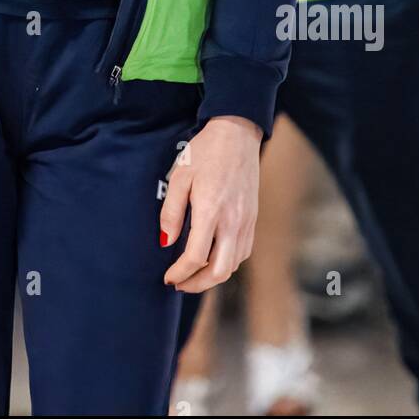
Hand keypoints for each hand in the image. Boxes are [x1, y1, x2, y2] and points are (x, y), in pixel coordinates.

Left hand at [161, 115, 261, 292]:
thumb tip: (166, 242)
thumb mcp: (180, 176)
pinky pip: (242, 252)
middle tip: (179, 284)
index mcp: (211, 211)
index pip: (196, 257)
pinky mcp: (253, 219)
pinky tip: (213, 258)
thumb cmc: (205, 152)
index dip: (180, 273)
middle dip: (196, 284)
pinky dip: (228, 263)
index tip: (168, 277)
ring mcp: (246, 221)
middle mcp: (233, 221)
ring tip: (193, 275)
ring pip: (233, 265)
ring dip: (212, 277)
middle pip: (219, 271)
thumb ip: (171, 212)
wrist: (237, 134)